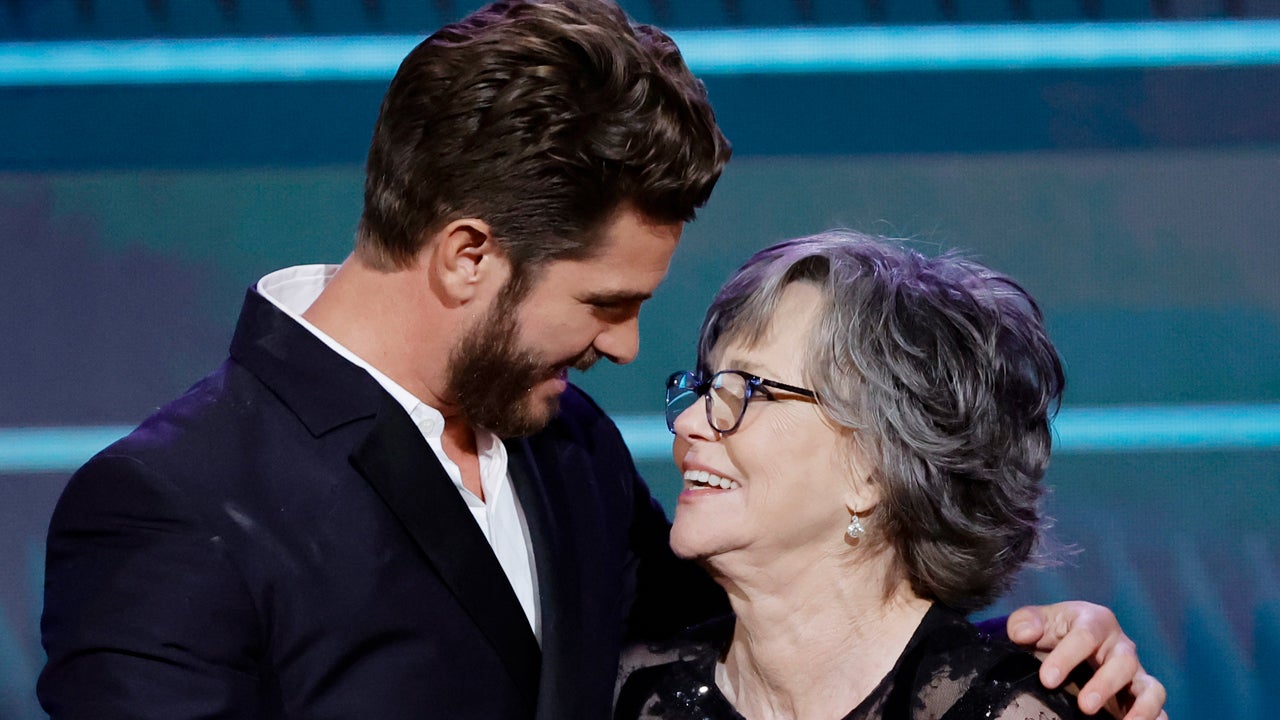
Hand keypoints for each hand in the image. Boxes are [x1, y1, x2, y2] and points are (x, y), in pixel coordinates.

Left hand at [1007, 601, 1167, 719]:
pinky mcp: (1142, 697)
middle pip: (1123, 662)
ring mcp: (1135, 674)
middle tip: (1085, 706)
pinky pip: (1159, 709)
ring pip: (1150, 688)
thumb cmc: (1050, 633)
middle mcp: (1121, 646)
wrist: (1066, 648)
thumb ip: (1024, 622)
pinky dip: (1156, 719)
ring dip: (1141, 707)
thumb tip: (1024, 634)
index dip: (1067, 657)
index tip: (1047, 680)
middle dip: (1105, 684)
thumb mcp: (1034, 623)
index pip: (1086, 635)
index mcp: (1095, 622)